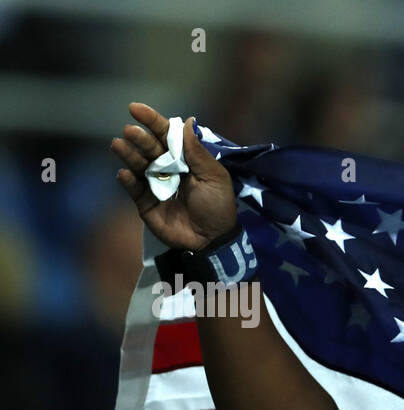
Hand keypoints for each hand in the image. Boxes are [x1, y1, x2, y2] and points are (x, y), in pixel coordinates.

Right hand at [111, 102, 236, 250]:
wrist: (213, 239)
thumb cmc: (217, 206)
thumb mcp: (214, 177)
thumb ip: (198, 152)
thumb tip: (188, 121)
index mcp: (186, 159)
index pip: (167, 136)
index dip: (152, 121)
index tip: (135, 108)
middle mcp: (168, 168)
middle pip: (150, 148)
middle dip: (139, 138)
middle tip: (131, 131)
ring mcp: (155, 184)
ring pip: (138, 165)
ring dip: (128, 154)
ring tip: (119, 145)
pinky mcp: (146, 203)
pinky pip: (134, 189)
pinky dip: (128, 181)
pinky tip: (125, 174)